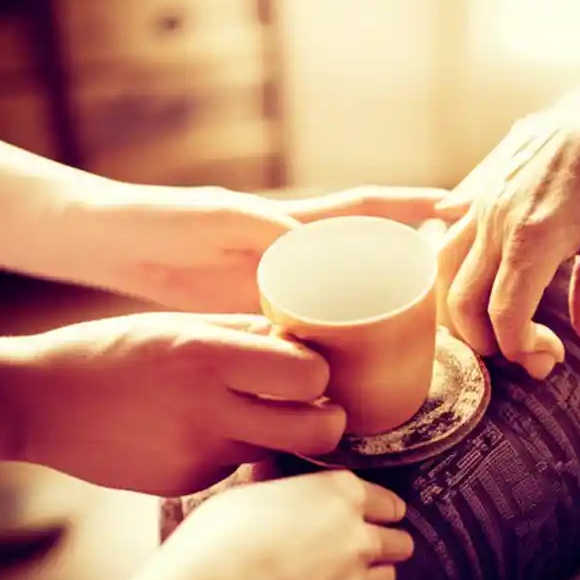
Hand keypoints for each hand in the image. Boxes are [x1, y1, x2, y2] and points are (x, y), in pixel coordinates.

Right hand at [7, 312, 342, 494]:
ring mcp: (199, 456)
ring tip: (260, 416)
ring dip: (284, 438)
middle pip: (317, 431)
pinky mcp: (185, 486)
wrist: (37, 403)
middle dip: (329, 420)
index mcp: (208, 357)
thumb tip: (304, 340)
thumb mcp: (177, 326)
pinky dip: (235, 453)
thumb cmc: (111, 353)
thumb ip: (244, 333)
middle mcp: (209, 410)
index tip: (308, 369)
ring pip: (281, 453)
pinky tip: (202, 435)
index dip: (320, 373)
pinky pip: (237, 469)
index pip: (310, 374)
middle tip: (318, 407)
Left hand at [74, 183, 460, 312]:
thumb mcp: (219, 220)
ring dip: (380, 318)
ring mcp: (282, 291)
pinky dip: (335, 350)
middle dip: (411, 268)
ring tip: (421, 339)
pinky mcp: (259, 321)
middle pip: (368, 260)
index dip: (412, 205)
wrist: (119, 248)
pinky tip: (353, 374)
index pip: (366, 209)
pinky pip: (310, 337)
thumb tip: (310, 249)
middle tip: (456, 289)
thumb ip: (263, 229)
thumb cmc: (166, 221)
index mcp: (294, 224)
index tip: (460, 206)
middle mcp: (297, 256)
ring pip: (346, 304)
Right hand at [156, 470, 414, 579]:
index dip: (381, 510)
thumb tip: (276, 484)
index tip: (375, 516)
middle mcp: (359, 533)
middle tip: (362, 550)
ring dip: (372, 579)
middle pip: (400, 542)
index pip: (389, 502)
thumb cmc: (221, 534)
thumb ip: (281, 489)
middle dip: (386, 546)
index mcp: (342, 492)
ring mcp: (355, 577)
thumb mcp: (249, 493)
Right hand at [433, 98, 579, 377]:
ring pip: (443, 271)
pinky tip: (479, 282)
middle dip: (485, 340)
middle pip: (463, 302)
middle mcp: (496, 223)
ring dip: (460, 308)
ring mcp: (480, 207)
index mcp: (534, 238)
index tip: (546, 356)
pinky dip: (452, 270)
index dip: (520, 348)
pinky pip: (446, 237)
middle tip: (520, 349)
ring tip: (493, 323)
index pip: (506, 315)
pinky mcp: (474, 195)